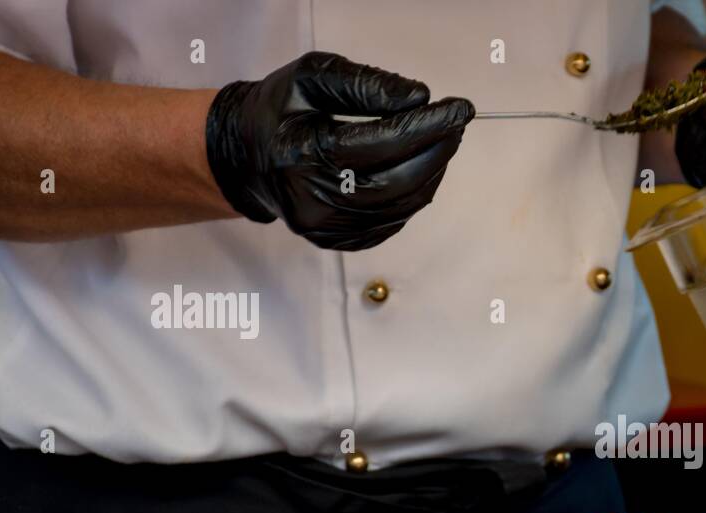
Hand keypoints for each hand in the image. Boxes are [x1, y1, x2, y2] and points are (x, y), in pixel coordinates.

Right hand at [205, 51, 473, 250]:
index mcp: (304, 154)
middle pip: (397, 182)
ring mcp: (325, 228)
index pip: (381, 144)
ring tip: (441, 143)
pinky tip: (419, 170)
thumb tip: (419, 99)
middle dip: (436, 152)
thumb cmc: (281, 111)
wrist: (246, 156)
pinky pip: (391, 222)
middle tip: (456, 126)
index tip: (459, 110)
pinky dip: (413, 196)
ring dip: (430, 174)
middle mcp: (314, 200)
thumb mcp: (313, 78)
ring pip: (400, 207)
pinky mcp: (336, 242)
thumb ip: (365, 84)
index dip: (426, 127)